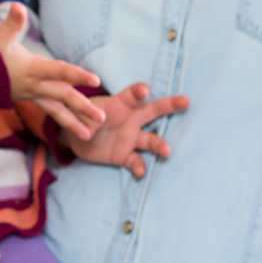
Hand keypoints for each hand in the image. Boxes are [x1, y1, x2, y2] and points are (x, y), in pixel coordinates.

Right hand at [0, 4, 103, 140]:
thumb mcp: (0, 38)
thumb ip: (12, 23)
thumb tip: (17, 5)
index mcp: (33, 69)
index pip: (58, 71)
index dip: (76, 75)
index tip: (96, 80)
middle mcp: (35, 86)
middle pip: (63, 97)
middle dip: (82, 107)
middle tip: (102, 118)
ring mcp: (34, 95)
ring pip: (57, 111)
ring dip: (75, 122)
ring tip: (90, 135)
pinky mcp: (33, 100)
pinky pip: (51, 112)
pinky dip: (64, 121)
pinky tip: (78, 128)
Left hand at [61, 83, 188, 177]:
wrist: (75, 137)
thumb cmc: (80, 117)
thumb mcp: (78, 114)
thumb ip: (87, 118)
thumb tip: (95, 125)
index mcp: (119, 104)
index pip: (131, 95)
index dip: (138, 92)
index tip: (145, 90)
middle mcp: (130, 119)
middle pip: (153, 110)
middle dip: (170, 105)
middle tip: (186, 101)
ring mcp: (129, 137)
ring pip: (150, 140)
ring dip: (159, 145)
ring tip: (167, 151)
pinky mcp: (124, 154)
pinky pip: (135, 161)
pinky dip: (139, 166)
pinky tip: (140, 172)